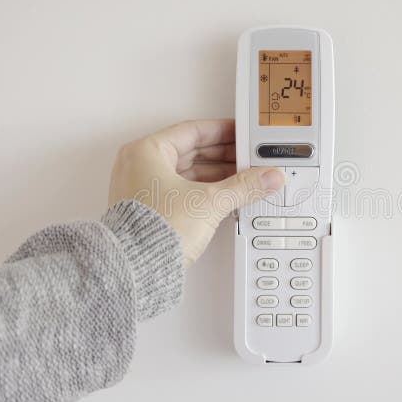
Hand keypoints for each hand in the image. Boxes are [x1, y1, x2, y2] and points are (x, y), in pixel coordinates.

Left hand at [108, 119, 284, 267]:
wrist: (135, 270)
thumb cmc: (154, 232)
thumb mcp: (209, 202)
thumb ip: (243, 187)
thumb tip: (266, 178)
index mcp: (147, 152)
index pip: (193, 131)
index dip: (222, 131)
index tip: (242, 134)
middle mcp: (140, 166)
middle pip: (191, 152)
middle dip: (224, 156)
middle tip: (248, 159)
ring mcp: (142, 189)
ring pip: (187, 173)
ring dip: (217, 175)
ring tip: (244, 179)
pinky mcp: (149, 210)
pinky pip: (181, 191)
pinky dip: (204, 191)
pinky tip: (226, 197)